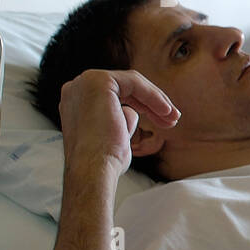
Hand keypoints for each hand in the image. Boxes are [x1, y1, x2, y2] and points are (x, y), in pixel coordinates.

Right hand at [58, 69, 179, 176]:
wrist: (94, 168)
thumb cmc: (105, 160)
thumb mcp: (115, 134)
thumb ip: (120, 119)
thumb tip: (132, 111)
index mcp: (76, 101)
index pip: (116, 94)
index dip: (142, 105)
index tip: (162, 120)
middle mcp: (76, 88)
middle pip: (124, 87)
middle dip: (152, 103)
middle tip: (173, 119)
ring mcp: (84, 83)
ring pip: (131, 83)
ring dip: (156, 100)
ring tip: (173, 118)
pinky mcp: (98, 81)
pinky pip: (134, 82)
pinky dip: (153, 95)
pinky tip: (166, 111)